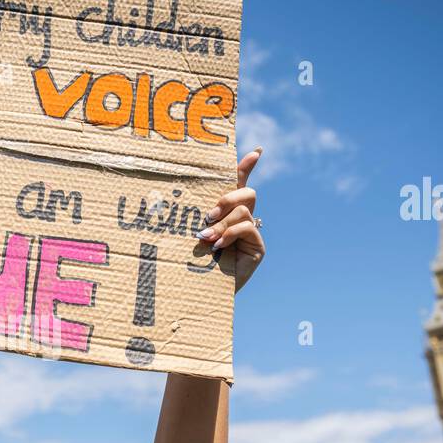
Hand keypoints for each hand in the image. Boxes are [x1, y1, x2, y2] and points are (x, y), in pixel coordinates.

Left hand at [194, 146, 264, 290]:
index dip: (247, 167)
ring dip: (222, 223)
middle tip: (208, 215)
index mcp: (225, 213)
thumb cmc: (189, 262)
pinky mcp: (258, 248)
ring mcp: (252, 234)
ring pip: (244, 210)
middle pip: (246, 193)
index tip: (256, 151)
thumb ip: (195, 216)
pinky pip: (248, 226)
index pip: (239, 184)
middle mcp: (242, 220)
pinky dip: (231, 233)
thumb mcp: (189, 231)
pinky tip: (218, 246)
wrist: (199, 292)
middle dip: (227, 198)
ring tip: (206, 238)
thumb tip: (184, 202)